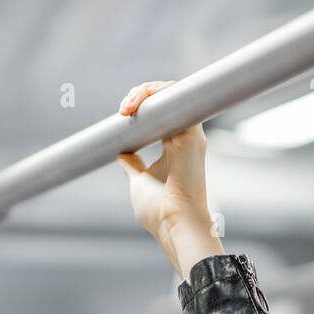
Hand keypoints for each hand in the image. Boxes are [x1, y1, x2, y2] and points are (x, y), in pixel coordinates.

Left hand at [117, 79, 223, 277]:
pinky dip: (158, 91)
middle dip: (140, 95)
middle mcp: (185, 136)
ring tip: (126, 106)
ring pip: (171, 93)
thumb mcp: (139, 182)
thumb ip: (133, 165)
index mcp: (174, 147)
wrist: (173, 223)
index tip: (121, 116)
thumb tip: (122, 153)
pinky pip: (178, 96)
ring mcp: (190, 133)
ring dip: (145, 91)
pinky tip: (138, 98)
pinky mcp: (192, 132)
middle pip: (165, 99)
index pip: (160, 114)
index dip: (140, 108)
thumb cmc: (158, 211)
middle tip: (122, 109)